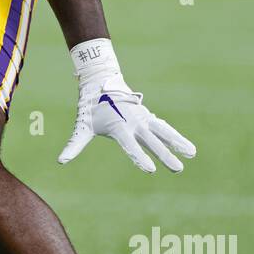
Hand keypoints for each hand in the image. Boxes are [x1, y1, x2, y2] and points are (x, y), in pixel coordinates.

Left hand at [58, 38, 195, 174]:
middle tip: (178, 170)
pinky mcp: (147, 116)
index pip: (130, 145)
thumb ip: (74, 145)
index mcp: (118, 127)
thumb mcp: (81, 127)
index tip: (151, 170)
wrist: (100, 83)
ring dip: (177, 142)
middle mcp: (133, 122)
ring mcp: (142, 118)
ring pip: (163, 131)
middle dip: (165, 155)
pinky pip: (163, 127)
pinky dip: (174, 136)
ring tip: (192, 154)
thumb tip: (61, 161)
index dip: (139, 157)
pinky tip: (186, 147)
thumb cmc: (90, 108)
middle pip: (152, 141)